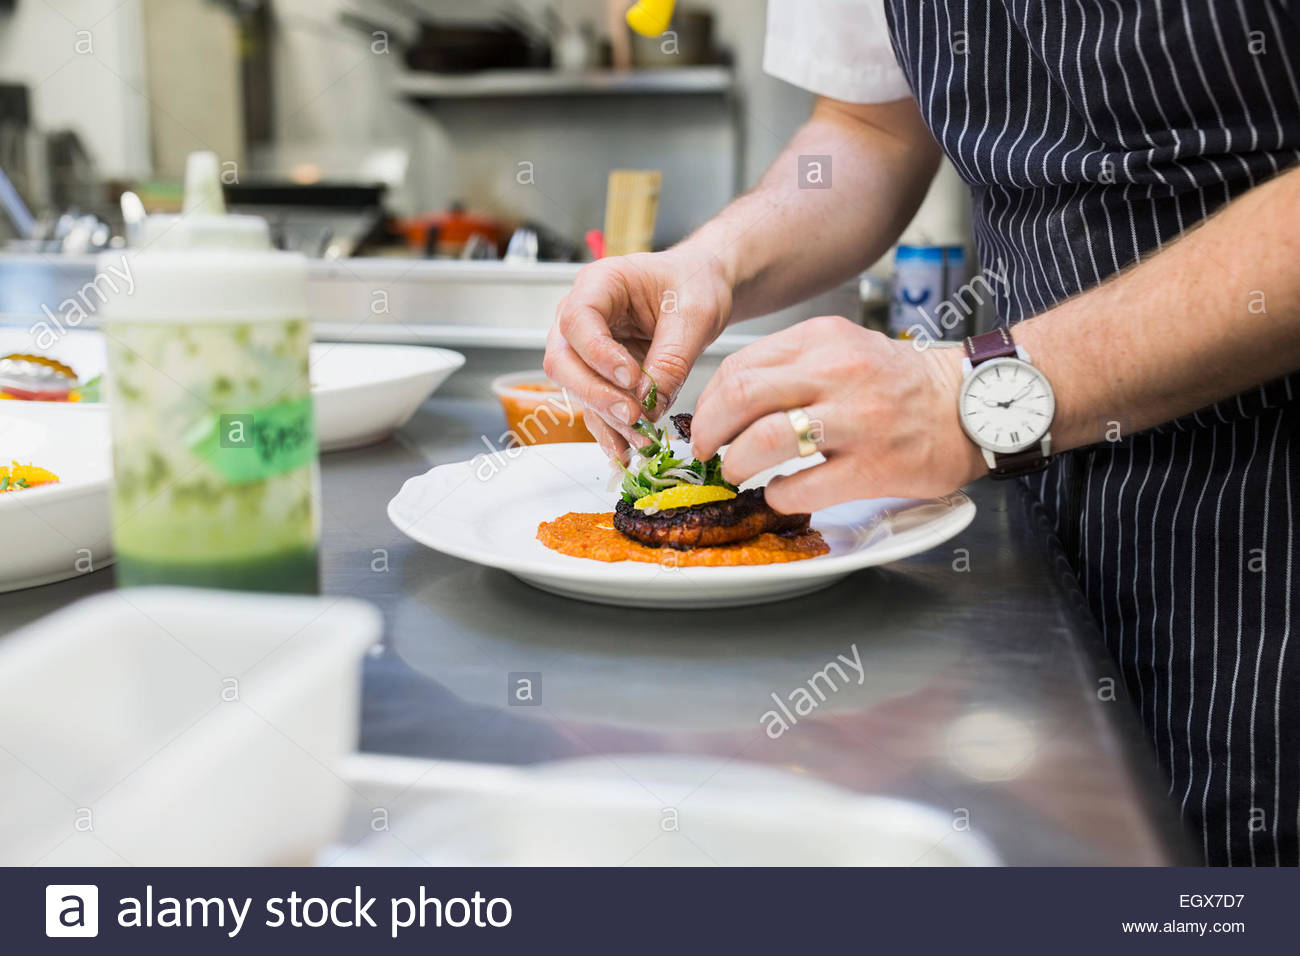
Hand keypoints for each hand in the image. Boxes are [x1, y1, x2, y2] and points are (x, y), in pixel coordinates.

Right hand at [544, 248, 732, 459]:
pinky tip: (627, 449)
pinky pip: (596, 406)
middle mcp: (581, 317)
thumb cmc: (693, 283)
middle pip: (564, 361)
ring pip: (577, 389)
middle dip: (596, 394)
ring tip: (641, 439)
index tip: (631, 377)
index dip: (598, 353)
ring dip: (606, 418)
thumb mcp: (694, 314)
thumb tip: (652, 404)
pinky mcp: (601, 376)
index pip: (578, 321)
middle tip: (632, 415)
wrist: (701, 289)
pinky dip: (611, 430)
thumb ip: (672, 357)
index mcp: (598, 285)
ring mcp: (585, 349)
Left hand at [689, 316, 985, 512]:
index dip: (709, 402)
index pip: (740, 367)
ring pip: (766, 440)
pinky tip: (781, 492)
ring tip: (738, 472)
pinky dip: (779, 495)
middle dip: (709, 431)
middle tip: (707, 451)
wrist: (969, 404)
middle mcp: (837, 373)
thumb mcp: (843, 349)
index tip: (705, 422)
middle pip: (741, 397)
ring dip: (738, 463)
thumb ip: (790, 366)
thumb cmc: (899, 384)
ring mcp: (857, 420)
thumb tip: (727, 401)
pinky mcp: (874, 466)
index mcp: (823, 340)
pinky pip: (804, 486)